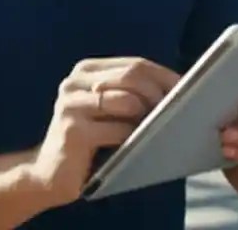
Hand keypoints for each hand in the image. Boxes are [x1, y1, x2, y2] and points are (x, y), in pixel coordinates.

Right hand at [27, 57, 180, 207]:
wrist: (48, 173)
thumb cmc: (88, 141)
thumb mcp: (107, 110)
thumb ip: (131, 94)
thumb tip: (177, 90)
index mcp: (86, 70)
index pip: (135, 63)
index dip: (165, 76)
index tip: (189, 91)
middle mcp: (75, 81)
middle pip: (132, 76)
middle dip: (161, 94)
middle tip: (179, 113)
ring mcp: (71, 104)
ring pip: (128, 100)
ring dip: (149, 117)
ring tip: (158, 131)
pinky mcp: (73, 131)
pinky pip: (119, 130)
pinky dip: (135, 139)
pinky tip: (138, 148)